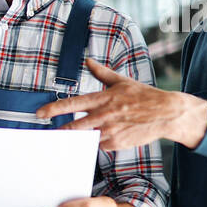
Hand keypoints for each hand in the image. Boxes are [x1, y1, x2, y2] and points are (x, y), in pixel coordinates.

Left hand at [34, 59, 206, 150]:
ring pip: (85, 138)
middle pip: (74, 125)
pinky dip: (93, 144)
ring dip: (74, 139)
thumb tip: (88, 61)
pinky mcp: (117, 143)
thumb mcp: (122, 81)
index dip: (54, 109)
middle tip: (47, 133)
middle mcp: (105, 114)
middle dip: (59, 131)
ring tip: (65, 140)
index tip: (40, 113)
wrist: (167, 113)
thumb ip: (102, 73)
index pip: (73, 104)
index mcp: (103, 98)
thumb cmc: (144, 96)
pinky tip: (92, 141)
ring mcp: (111, 130)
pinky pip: (98, 146)